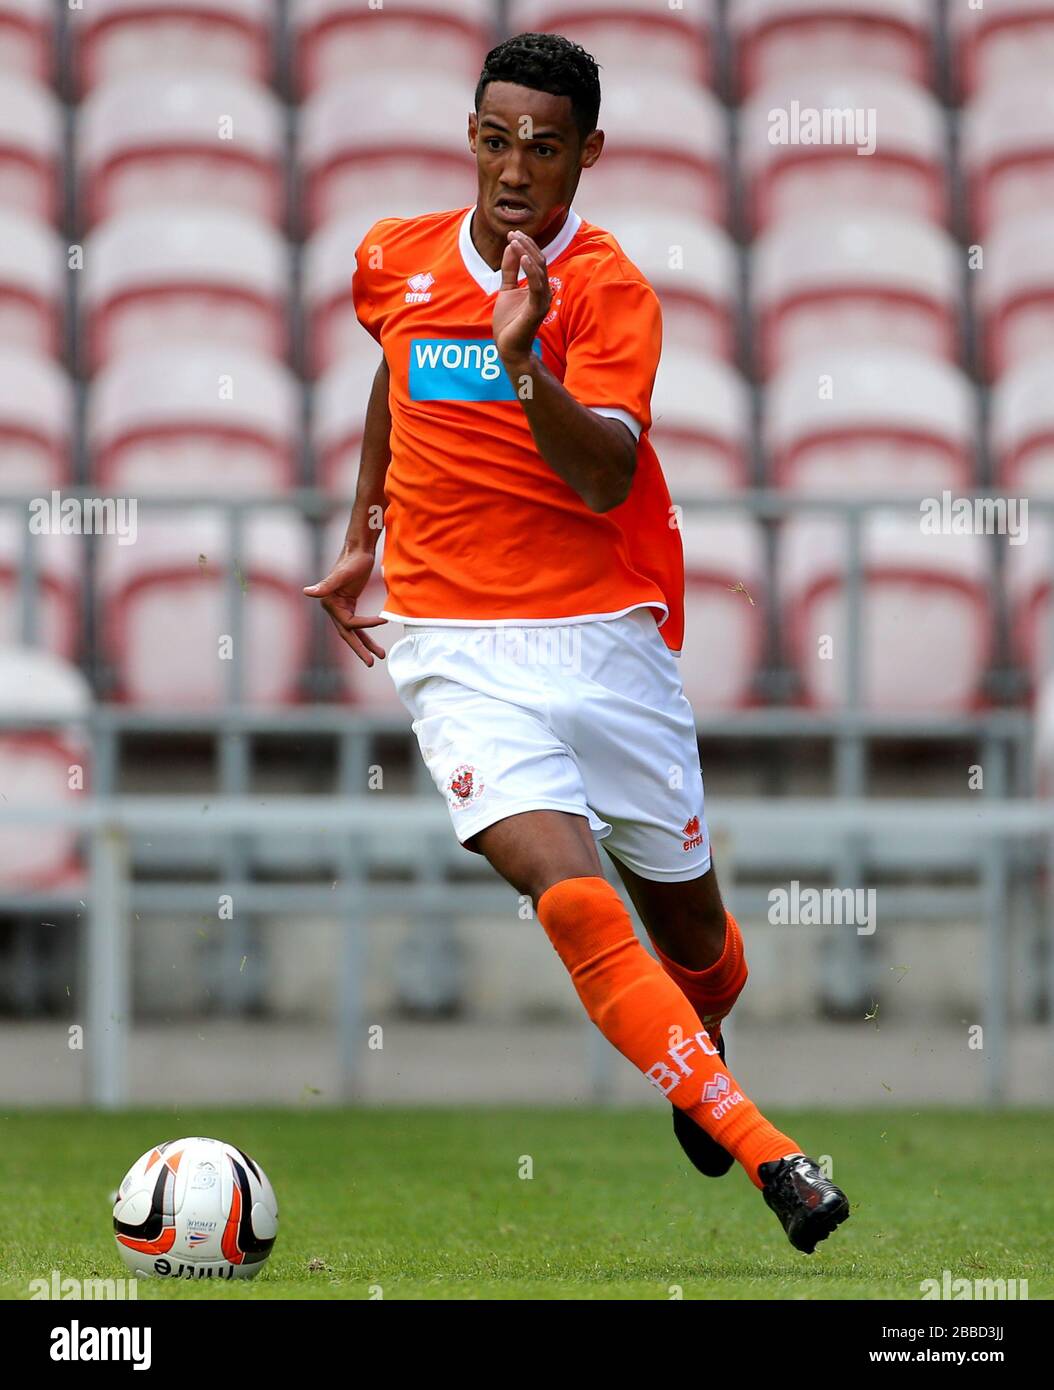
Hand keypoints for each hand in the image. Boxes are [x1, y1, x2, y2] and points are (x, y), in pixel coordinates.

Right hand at [303, 550, 386, 665]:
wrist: (359, 549)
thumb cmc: (352, 560)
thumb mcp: (342, 574)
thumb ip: (326, 585)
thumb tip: (307, 592)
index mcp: (329, 603)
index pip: (348, 622)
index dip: (365, 624)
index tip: (382, 620)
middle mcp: (332, 608)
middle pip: (348, 634)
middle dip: (361, 649)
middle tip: (372, 663)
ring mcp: (340, 608)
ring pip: (354, 632)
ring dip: (366, 644)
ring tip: (381, 655)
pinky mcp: (349, 605)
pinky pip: (358, 624)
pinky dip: (366, 631)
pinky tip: (375, 640)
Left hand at [492, 231, 550, 368]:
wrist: (509, 347)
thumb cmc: (509, 322)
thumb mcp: (506, 289)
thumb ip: (509, 270)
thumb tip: (511, 246)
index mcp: (537, 286)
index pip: (535, 260)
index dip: (525, 245)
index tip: (512, 233)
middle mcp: (543, 291)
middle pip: (539, 261)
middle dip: (526, 245)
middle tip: (513, 233)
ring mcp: (542, 300)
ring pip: (539, 270)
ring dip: (527, 253)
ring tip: (515, 241)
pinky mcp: (537, 309)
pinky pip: (537, 286)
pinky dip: (530, 270)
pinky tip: (522, 258)